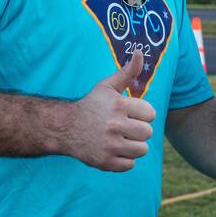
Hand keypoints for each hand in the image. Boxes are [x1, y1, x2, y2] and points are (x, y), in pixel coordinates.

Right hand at [67, 49, 155, 171]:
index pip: (151, 114)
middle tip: (123, 127)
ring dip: (134, 145)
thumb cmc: (92, 105)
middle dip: (138, 130)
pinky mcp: (105, 162)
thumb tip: (139, 51)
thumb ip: (127, 72)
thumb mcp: (107, 86)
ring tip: (120, 139)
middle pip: (148, 133)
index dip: (141, 114)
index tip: (128, 113)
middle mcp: (115, 126)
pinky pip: (130, 164)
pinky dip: (124, 160)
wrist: (64, 128)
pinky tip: (112, 150)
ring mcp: (109, 146)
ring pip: (142, 150)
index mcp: (119, 106)